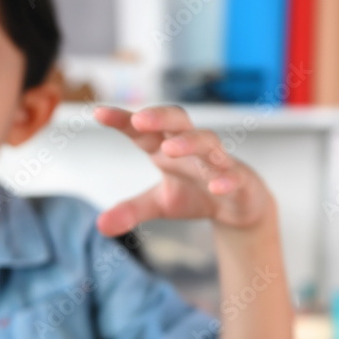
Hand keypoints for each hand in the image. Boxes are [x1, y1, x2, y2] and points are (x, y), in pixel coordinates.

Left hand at [93, 106, 273, 235]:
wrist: (239, 206)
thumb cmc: (195, 193)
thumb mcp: (158, 204)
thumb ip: (130, 210)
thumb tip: (100, 225)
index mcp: (165, 149)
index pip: (142, 130)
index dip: (122, 120)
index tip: (98, 113)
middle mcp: (191, 149)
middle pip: (177, 121)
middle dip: (159, 117)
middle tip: (138, 119)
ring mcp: (217, 161)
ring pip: (207, 142)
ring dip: (189, 142)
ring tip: (169, 149)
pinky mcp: (240, 180)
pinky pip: (235, 175)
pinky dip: (226, 179)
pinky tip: (215, 186)